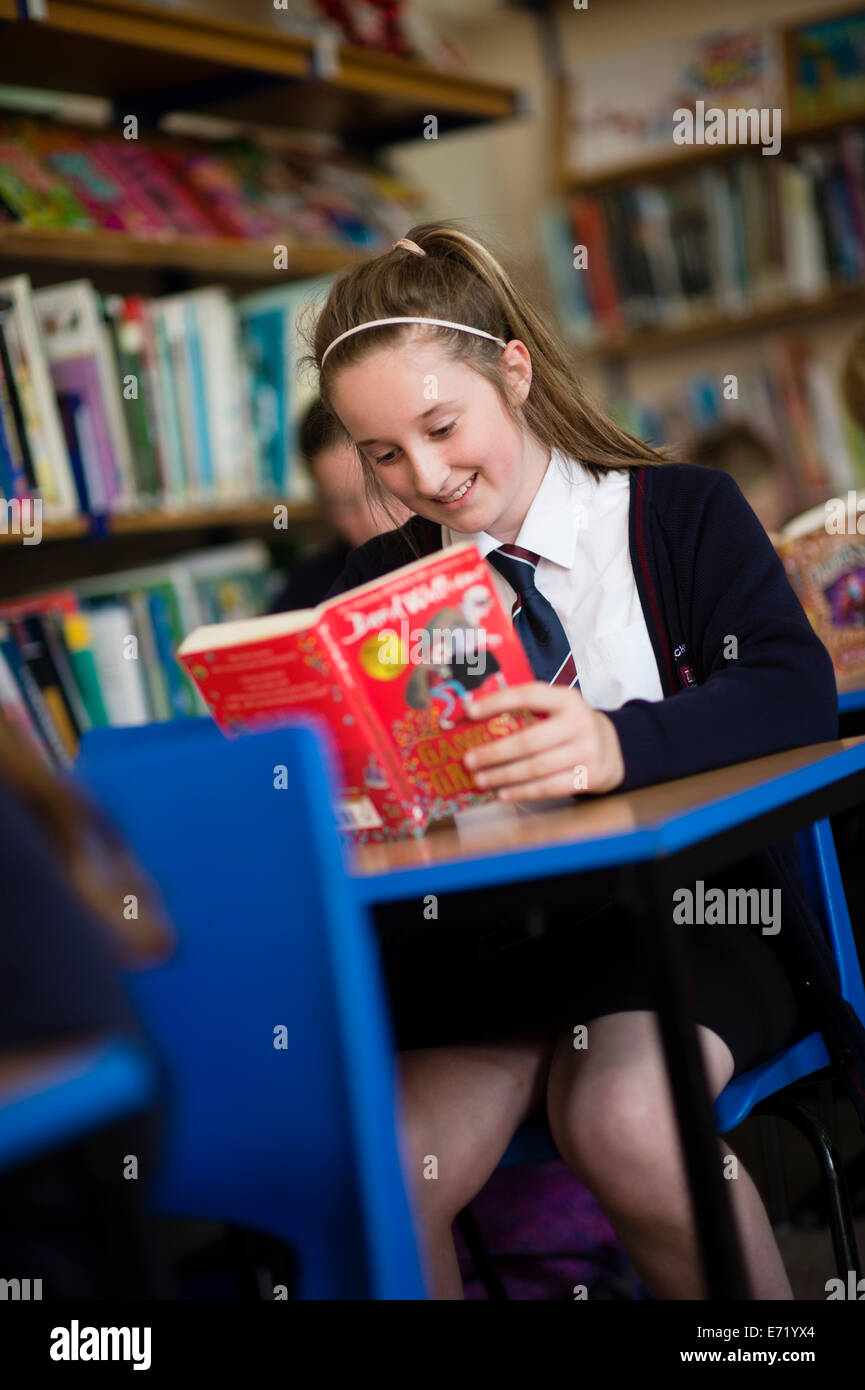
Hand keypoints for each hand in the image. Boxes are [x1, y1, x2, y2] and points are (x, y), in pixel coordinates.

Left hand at [463, 682, 624, 800]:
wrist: (612, 749)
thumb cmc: (569, 727)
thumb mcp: (556, 709)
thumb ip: (525, 710)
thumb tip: (475, 716)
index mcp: (567, 699)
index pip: (528, 696)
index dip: (497, 702)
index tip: (469, 712)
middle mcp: (579, 723)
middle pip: (529, 740)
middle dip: (494, 752)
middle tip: (469, 760)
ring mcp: (586, 751)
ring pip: (536, 768)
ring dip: (503, 776)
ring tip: (480, 779)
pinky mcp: (588, 776)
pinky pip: (548, 787)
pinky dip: (522, 792)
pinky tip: (503, 794)